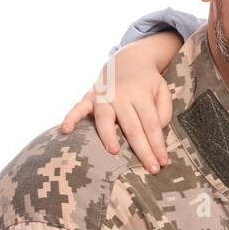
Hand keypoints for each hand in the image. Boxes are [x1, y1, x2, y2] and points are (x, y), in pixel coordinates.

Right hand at [59, 32, 181, 172]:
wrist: (129, 59)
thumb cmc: (148, 83)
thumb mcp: (163, 92)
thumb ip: (163, 112)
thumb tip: (154, 132)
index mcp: (141, 95)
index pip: (151, 125)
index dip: (157, 145)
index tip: (162, 163)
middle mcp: (121, 96)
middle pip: (132, 127)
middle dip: (142, 150)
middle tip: (150, 169)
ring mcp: (103, 96)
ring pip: (105, 119)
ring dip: (109, 135)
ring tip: (114, 151)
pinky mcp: (89, 96)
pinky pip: (78, 108)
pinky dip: (70, 118)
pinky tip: (65, 130)